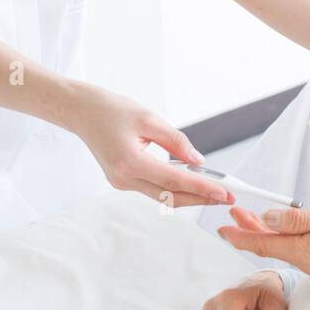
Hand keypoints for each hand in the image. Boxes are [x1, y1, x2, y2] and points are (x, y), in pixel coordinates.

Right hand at [63, 82, 234, 208]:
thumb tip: (198, 161)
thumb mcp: (149, 119)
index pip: (174, 180)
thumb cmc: (113, 110)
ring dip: (189, 195)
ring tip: (214, 191)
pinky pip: (153, 189)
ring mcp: (121, 183)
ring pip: (162, 196)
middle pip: (169, 197)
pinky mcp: (122, 181)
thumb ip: (176, 141)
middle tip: (227, 197)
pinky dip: (173, 188)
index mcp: (130, 162)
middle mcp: (124, 179)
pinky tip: (191, 183)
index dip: (202, 188)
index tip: (223, 192)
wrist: (82, 112)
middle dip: (200, 198)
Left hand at [218, 204, 309, 280]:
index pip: (263, 243)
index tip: (221, 229)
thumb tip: (269, 217)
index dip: (240, 235)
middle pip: (269, 244)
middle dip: (247, 229)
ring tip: (248, 216)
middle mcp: (304, 260)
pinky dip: (280, 236)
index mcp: (303, 251)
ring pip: (281, 245)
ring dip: (263, 231)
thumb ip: (297, 219)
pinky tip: (278, 228)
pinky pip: (294, 248)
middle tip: (232, 212)